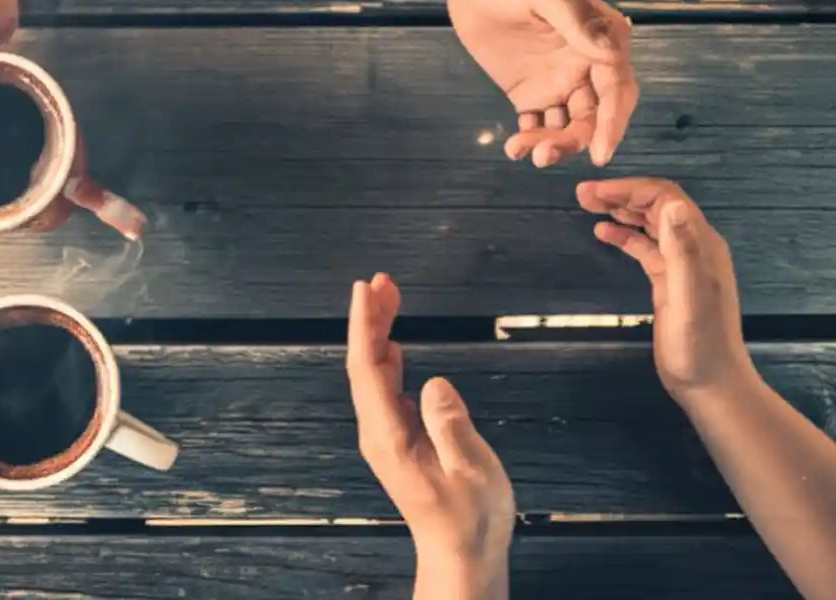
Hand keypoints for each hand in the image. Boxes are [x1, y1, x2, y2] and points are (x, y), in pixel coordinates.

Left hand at [347, 274, 514, 599]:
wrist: (462, 555)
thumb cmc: (470, 519)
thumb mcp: (470, 470)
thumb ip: (450, 425)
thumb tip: (434, 384)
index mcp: (389, 436)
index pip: (367, 369)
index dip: (365, 326)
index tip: (366, 290)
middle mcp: (379, 433)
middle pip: (365, 365)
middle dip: (370, 320)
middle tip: (383, 281)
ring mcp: (386, 436)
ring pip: (374, 375)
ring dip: (379, 335)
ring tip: (389, 298)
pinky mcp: (398, 440)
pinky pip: (384, 389)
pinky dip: (387, 358)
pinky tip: (395, 345)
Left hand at [444, 0, 637, 167]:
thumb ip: (575, 22)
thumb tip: (610, 53)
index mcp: (602, 39)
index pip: (616, 88)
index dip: (612, 123)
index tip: (601, 153)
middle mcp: (588, 65)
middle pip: (594, 116)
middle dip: (576, 141)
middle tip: (545, 156)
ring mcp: (560, 82)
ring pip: (568, 126)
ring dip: (552, 144)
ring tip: (522, 150)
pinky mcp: (531, 92)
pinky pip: (538, 125)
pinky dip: (530, 139)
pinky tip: (514, 148)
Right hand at [576, 179, 757, 401]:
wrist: (710, 383)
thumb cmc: (699, 345)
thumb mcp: (689, 297)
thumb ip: (682, 250)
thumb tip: (670, 205)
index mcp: (701, 244)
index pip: (665, 198)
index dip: (630, 189)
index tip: (594, 192)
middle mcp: (694, 247)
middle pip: (657, 205)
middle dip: (621, 195)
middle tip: (582, 195)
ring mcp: (682, 265)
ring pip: (650, 224)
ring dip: (621, 211)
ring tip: (587, 206)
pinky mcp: (669, 282)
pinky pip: (646, 248)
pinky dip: (625, 236)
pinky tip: (603, 233)